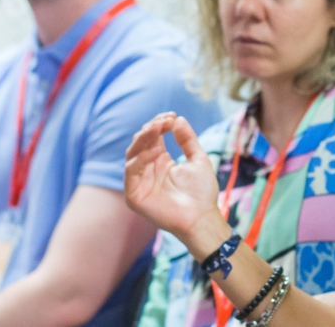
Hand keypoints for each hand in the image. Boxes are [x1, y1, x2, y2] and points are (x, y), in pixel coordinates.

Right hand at [124, 113, 223, 239]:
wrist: (203, 217)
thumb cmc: (202, 193)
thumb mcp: (198, 160)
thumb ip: (188, 140)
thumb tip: (178, 118)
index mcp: (160, 161)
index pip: (152, 138)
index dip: (159, 124)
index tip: (172, 116)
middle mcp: (147, 170)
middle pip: (140, 143)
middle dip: (151, 128)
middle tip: (165, 120)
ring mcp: (139, 182)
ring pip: (132, 154)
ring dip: (143, 138)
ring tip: (158, 129)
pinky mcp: (134, 196)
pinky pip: (131, 172)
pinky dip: (141, 159)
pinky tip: (156, 151)